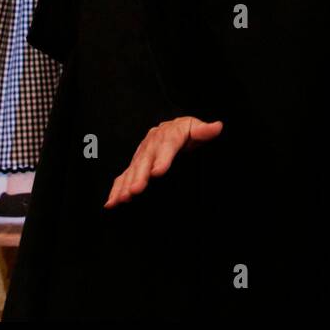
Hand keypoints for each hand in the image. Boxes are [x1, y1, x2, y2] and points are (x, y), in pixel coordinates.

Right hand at [104, 116, 222, 207]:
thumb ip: (205, 131)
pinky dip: (117, 188)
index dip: (162, 159)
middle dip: (140, 176)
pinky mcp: (136, 164)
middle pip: (146, 160)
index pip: (166, 146)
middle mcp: (152, 143)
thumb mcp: (196, 128)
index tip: (157, 172)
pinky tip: (111, 202)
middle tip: (136, 190)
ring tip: (123, 199)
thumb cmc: (186, 131)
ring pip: (133, 169)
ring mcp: (142, 154)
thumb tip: (218, 126)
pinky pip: (124, 175)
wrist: (173, 128)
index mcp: (169, 134)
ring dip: (126, 184)